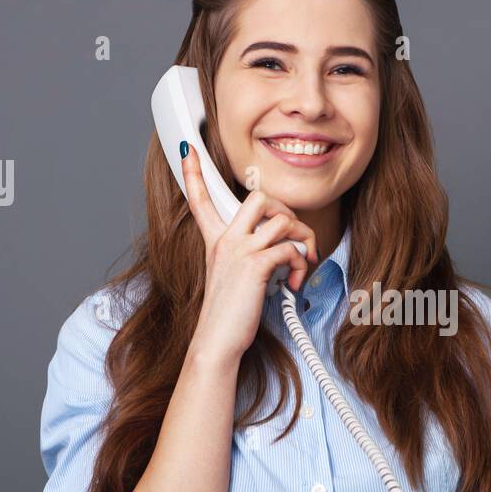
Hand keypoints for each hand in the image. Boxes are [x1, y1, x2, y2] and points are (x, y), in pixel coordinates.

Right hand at [180, 143, 317, 365]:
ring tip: (301, 264)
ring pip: (282, 220)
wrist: (217, 341)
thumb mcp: (232, 279)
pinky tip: (296, 282)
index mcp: (215, 241)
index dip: (193, 172)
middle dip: (285, 210)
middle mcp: (225, 241)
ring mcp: (239, 251)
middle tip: (293, 237)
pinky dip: (301, 264)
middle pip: (258, 197)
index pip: (199, 199)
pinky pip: (290, 248)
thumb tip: (281, 253)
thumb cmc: (228, 316)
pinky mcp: (255, 266)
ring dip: (303, 240)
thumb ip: (249, 259)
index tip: (187, 150)